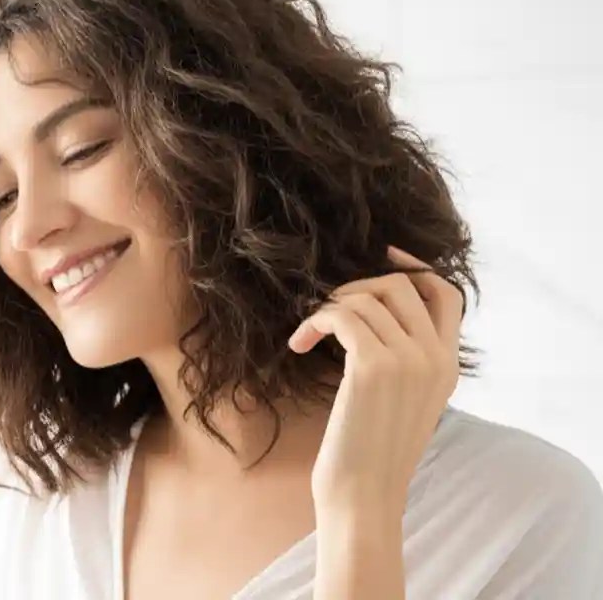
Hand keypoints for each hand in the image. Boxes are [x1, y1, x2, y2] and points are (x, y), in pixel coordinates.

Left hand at [289, 245, 462, 513]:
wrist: (363, 495)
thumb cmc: (369, 452)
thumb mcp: (402, 400)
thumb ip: (404, 359)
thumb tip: (371, 316)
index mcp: (449, 365)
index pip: (446, 293)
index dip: (413, 266)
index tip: (382, 254)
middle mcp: (436, 358)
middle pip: (403, 284)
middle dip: (358, 286)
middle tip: (327, 311)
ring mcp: (409, 360)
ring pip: (367, 296)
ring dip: (328, 307)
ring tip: (307, 334)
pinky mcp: (374, 366)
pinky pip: (342, 314)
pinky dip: (314, 320)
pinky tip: (299, 344)